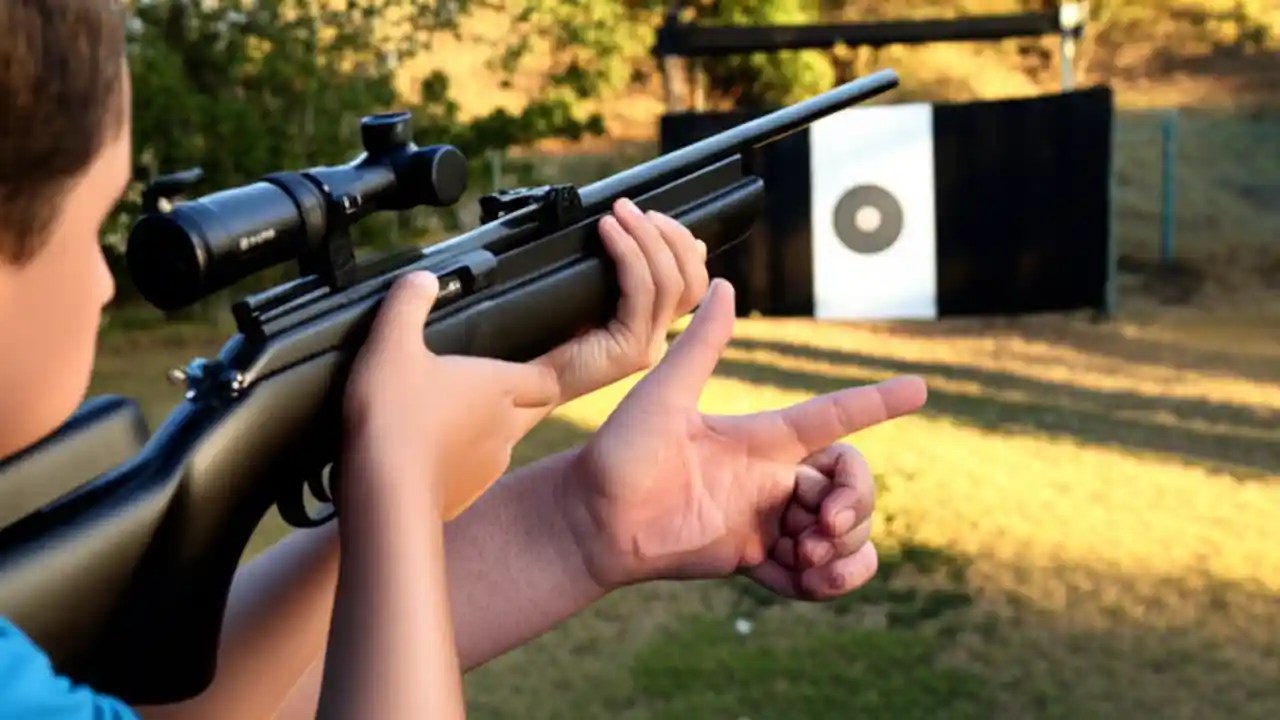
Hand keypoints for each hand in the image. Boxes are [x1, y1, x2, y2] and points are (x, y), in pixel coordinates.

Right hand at [342, 271, 558, 518]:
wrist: (385, 496)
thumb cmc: (394, 415)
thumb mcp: (391, 345)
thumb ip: (407, 305)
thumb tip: (422, 277)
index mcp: (499, 386)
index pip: (547, 379)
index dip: (540, 370)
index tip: (523, 360)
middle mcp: (506, 427)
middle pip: (533, 410)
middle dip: (520, 397)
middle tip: (488, 384)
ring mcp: (489, 466)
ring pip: (504, 442)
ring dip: (489, 429)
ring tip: (455, 416)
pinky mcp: (466, 494)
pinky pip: (475, 472)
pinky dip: (463, 460)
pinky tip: (433, 453)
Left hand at [532, 197, 707, 402]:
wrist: (524, 374)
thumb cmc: (548, 330)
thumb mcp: (589, 291)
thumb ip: (616, 270)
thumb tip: (633, 227)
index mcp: (651, 322)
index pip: (693, 281)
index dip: (684, 244)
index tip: (654, 215)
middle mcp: (656, 336)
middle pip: (691, 281)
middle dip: (669, 235)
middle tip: (633, 209)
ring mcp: (646, 345)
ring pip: (669, 282)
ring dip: (646, 237)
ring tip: (619, 214)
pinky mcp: (631, 350)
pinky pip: (641, 292)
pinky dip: (628, 253)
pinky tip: (609, 232)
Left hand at [562, 279, 926, 597]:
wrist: (590, 518)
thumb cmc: (619, 451)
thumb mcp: (664, 393)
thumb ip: (699, 345)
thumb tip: (722, 283)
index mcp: (761, 437)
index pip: (834, 416)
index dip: (877, 401)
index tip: (920, 387)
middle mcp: (772, 478)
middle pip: (851, 482)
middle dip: (858, 500)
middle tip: (824, 520)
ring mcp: (766, 520)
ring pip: (841, 532)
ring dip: (846, 545)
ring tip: (811, 552)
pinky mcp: (751, 559)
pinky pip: (811, 577)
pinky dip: (829, 582)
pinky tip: (814, 578)